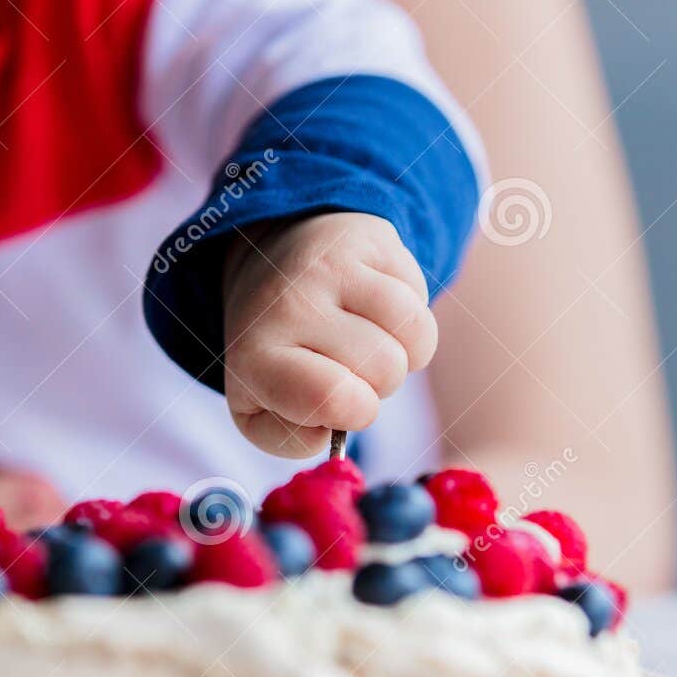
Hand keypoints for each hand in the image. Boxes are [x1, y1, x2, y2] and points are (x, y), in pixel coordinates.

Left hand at [222, 212, 437, 456]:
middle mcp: (288, 303)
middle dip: (380, 382)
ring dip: (404, 351)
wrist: (271, 261)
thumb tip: (331, 434)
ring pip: (414, 334)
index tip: (343, 403)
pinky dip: (411, 318)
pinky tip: (379, 311)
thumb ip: (290, 439)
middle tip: (350, 365)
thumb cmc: (277, 352)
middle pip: (385, 370)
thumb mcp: (260, 408)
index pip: (326, 397)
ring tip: (369, 341)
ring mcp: (330, 265)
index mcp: (255, 356)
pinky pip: (421, 298)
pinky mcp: (368, 237)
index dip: (354, 411)